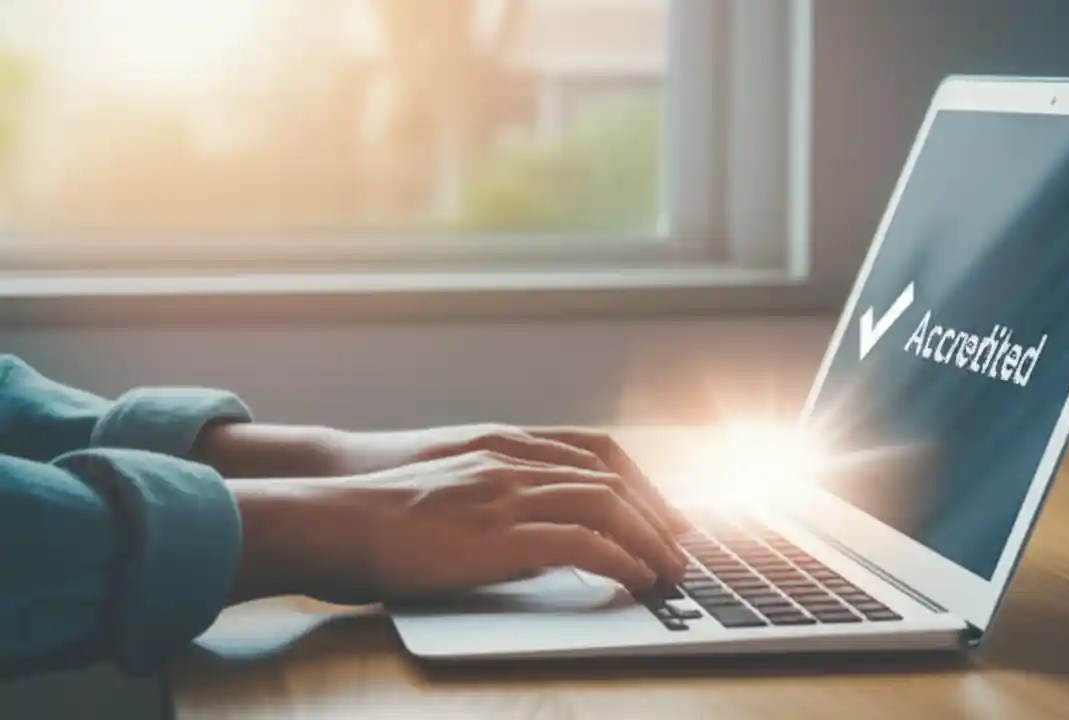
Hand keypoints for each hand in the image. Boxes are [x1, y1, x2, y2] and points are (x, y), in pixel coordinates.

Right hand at [230, 449, 687, 603]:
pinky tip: (635, 578)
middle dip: (657, 512)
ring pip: (606, 504)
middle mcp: (513, 460)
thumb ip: (495, 490)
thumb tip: (532, 526)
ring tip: (670, 571)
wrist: (329, 514)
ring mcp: (506, 493)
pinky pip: (581, 542)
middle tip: (682, 546)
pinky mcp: (498, 535)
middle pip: (611, 476)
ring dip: (649, 538)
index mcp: (502, 443)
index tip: (663, 509)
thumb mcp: (447, 482)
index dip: (639, 481)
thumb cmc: (377, 506)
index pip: (595, 450)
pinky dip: (619, 558)